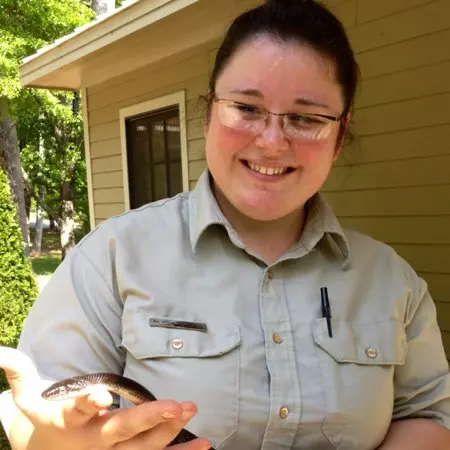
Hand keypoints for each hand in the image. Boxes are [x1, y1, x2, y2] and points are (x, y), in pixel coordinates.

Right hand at [0, 347, 212, 449]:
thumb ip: (18, 373)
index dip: (91, 403)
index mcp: (71, 421)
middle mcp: (94, 441)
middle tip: (177, 405)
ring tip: (192, 410)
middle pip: (123, 430)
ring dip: (171, 432)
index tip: (104, 395)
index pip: (79, 409)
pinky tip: (204, 444)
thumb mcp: (28, 398)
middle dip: (150, 417)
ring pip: (144, 447)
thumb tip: (0, 350)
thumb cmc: (46, 418)